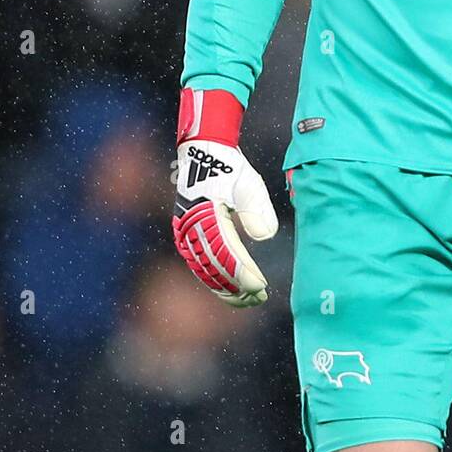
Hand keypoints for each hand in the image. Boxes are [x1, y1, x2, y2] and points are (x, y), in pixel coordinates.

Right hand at [172, 84, 278, 304]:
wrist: (203, 151)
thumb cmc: (228, 167)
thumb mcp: (248, 182)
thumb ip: (257, 209)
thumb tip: (265, 237)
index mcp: (205, 215)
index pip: (226, 253)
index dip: (243, 274)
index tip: (260, 287)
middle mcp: (191, 228)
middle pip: (214, 267)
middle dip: (236, 287)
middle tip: (259, 298)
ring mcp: (185, 233)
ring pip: (205, 270)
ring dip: (225, 287)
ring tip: (248, 299)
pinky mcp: (187, 235)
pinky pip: (199, 264)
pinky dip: (214, 279)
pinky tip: (230, 289)